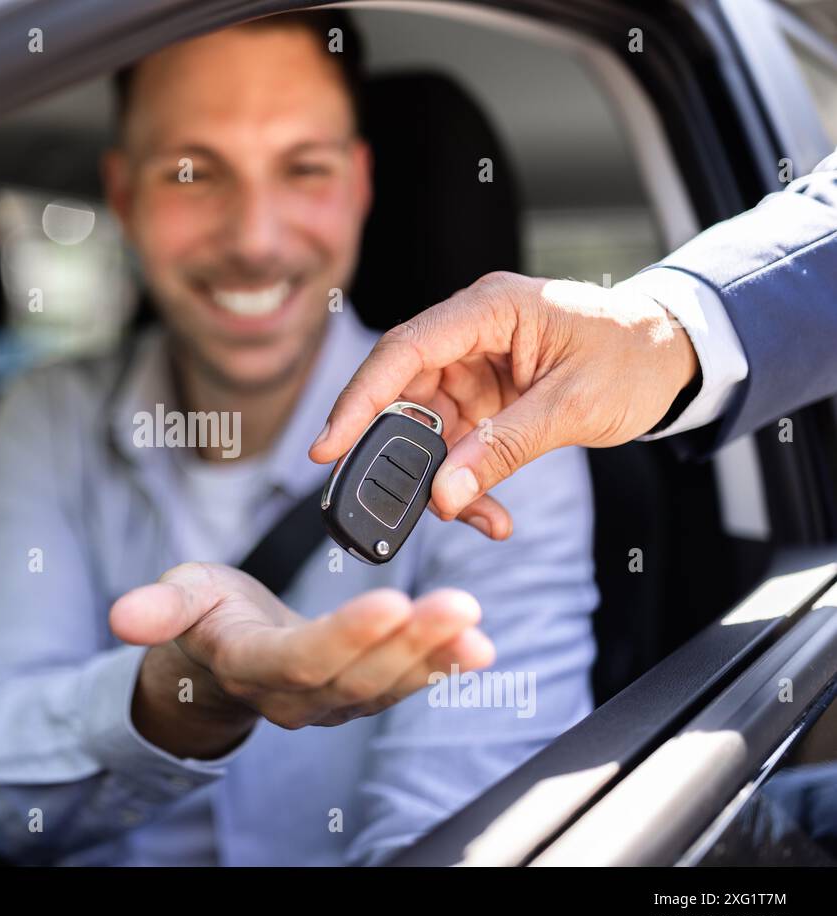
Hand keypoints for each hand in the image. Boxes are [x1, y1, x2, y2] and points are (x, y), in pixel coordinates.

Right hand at [110, 562, 492, 758]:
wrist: (218, 659)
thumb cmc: (203, 616)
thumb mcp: (178, 598)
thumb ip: (159, 608)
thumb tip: (122, 616)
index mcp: (250, 666)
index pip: (300, 658)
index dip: (344, 636)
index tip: (390, 602)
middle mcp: (295, 696)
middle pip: (357, 675)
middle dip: (412, 642)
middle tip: (460, 607)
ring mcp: (330, 702)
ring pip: (387, 685)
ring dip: (436, 659)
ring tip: (478, 631)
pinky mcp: (358, 692)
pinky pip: (402, 684)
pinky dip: (441, 667)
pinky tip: (478, 647)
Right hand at [308, 272, 697, 538]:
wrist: (676, 356)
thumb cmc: (634, 357)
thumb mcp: (572, 406)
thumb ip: (504, 448)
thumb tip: (444, 491)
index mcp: (489, 310)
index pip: (404, 351)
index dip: (361, 398)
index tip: (330, 445)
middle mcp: (471, 333)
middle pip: (404, 391)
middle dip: (397, 451)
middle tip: (389, 500)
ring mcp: (475, 367)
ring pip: (427, 426)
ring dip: (439, 476)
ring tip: (466, 513)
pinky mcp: (485, 397)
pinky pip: (456, 443)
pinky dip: (465, 479)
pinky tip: (485, 511)